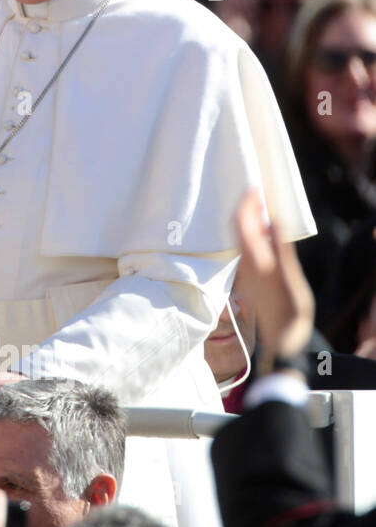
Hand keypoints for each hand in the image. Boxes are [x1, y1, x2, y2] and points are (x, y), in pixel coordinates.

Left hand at [233, 190, 313, 361]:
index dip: (245, 204)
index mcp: (254, 261)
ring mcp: (244, 270)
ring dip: (245, 219)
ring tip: (259, 206)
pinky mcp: (247, 277)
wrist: (282, 338)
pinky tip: (261, 230)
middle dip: (243, 208)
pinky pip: (243, 247)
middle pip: (236, 228)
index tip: (253, 188)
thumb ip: (281, 248)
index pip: (242, 225)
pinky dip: (248, 233)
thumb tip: (273, 221)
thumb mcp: (291, 277)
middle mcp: (244, 264)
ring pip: (238, 237)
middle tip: (255, 192)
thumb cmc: (290, 310)